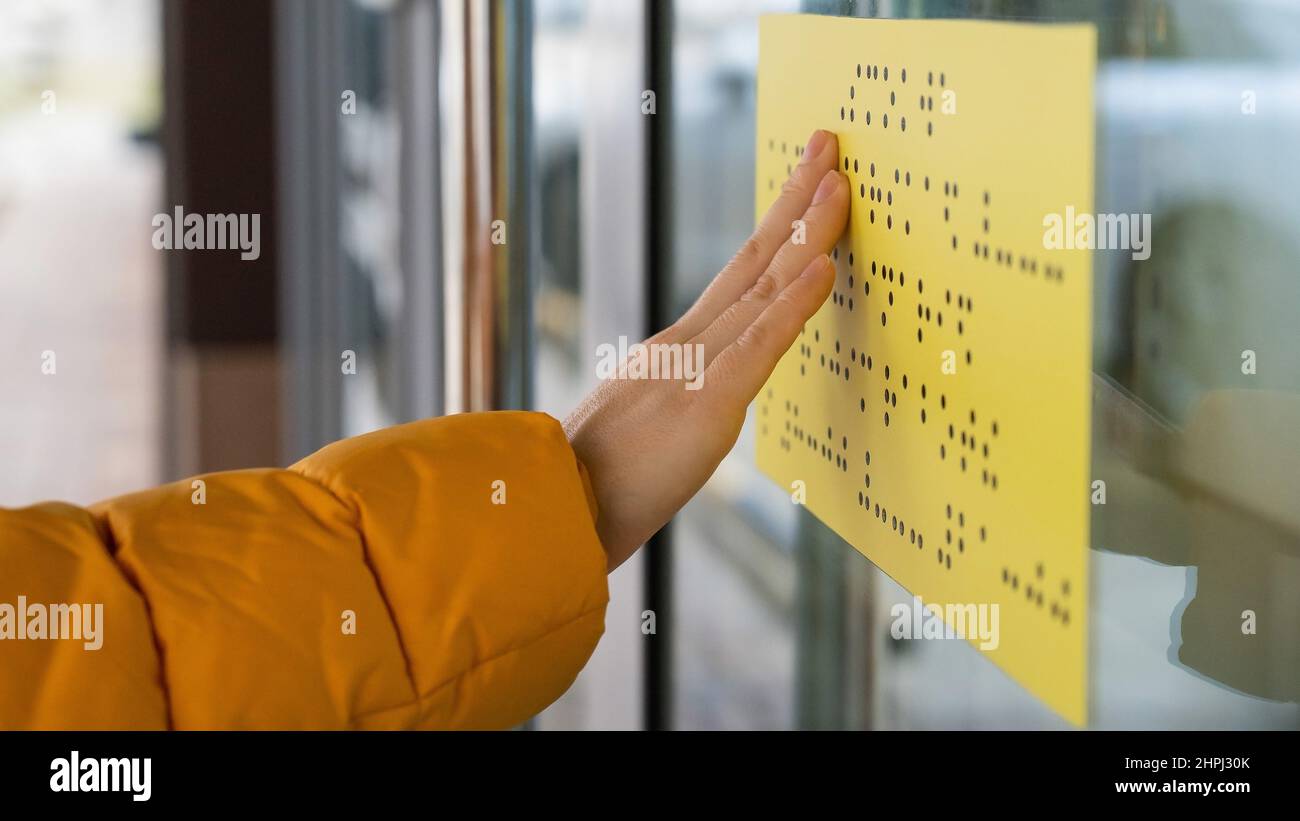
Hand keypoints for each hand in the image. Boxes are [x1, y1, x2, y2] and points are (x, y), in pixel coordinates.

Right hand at [564, 129, 849, 569]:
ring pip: (760, 290)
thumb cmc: (593, 487)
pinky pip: (756, 349)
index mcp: (673, 352)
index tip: (806, 188)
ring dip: (807, 235)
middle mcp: (684, 347)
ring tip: (840, 186)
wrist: (550, 517)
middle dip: (795, 203)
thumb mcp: (644, 432)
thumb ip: (675, 403)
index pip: (737, 279)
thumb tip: (699, 398)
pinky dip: (794, 306)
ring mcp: (692, 370)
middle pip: (752, 262)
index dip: (777, 231)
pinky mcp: (703, 407)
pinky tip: (825, 268)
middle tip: (829, 146)